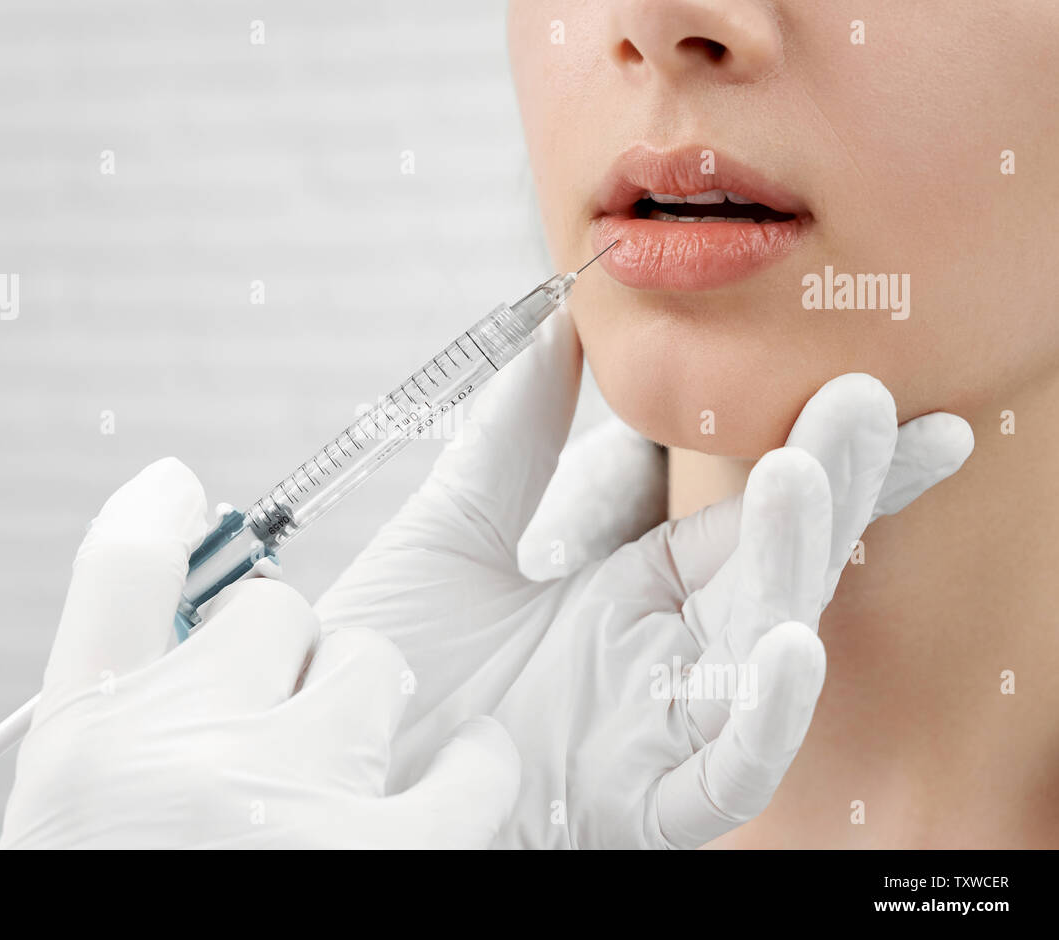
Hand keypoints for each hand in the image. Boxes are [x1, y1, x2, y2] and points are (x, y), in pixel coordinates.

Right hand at [0, 458, 519, 847]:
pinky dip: (473, 774)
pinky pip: (469, 766)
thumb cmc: (73, 935)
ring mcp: (291, 797)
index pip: (113, 577)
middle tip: (276, 720)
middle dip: (278, 658)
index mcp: (82, 754)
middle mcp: (182, 750)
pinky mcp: (391, 857)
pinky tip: (454, 795)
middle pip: (271, 613)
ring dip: (364, 708)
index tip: (180, 486)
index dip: (153, 515)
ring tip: (354, 770)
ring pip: (368, 665)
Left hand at [315, 311, 972, 848]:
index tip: (863, 384)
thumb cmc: (394, 661)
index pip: (739, 512)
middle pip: (768, 565)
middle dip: (825, 485)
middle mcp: (662, 653)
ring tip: (804, 476)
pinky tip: (786, 643)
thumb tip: (556, 322)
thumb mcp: (450, 531)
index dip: (804, 453)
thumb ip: (513, 437)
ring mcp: (658, 729)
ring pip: (758, 647)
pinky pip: (726, 770)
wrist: (341, 769)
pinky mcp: (643, 802)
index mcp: (630, 590)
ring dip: (790, 567)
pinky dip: (762, 716)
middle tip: (865, 395)